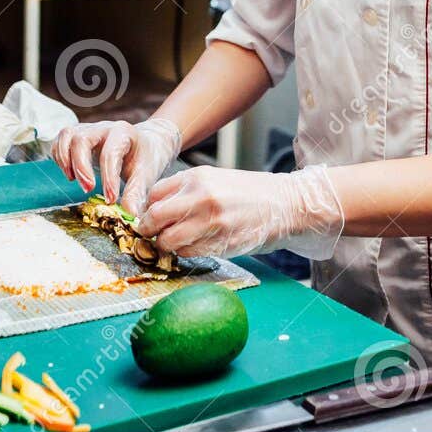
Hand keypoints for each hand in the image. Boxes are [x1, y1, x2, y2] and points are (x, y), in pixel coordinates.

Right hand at [50, 117, 182, 215]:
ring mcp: (89, 129)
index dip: (108, 179)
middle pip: (81, 139)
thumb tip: (129, 215)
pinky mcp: (78, 135)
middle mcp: (103, 128)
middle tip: (88, 189)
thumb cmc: (145, 158)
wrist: (146, 142)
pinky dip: (59, 157)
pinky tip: (71, 174)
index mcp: (123, 133)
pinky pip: (61, 141)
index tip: (110, 200)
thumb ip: (136, 193)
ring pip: (67, 136)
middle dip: (81, 166)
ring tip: (73, 180)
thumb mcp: (146, 174)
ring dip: (65, 159)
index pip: (110, 154)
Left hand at [137, 165, 343, 259]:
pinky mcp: (221, 243)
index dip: (146, 210)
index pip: (152, 195)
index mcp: (196, 177)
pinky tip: (196, 247)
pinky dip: (186, 254)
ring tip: (177, 243)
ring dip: (167, 246)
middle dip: (148, 230)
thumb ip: (185, 190)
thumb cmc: (248, 193)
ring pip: (167, 241)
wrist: (286, 204)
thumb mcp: (214, 179)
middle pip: (152, 218)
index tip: (149, 219)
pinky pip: (188, 254)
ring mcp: (210, 221)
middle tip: (153, 235)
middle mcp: (200, 197)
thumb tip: (152, 209)